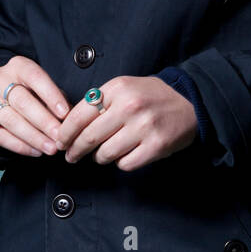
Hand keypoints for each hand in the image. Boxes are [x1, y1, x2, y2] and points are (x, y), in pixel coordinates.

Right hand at [0, 55, 69, 156]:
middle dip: (44, 121)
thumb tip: (71, 117)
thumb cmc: (25, 93)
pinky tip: (35, 152)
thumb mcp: (39, 88)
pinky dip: (19, 146)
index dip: (51, 95)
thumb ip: (53, 98)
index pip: (35, 77)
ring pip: (11, 120)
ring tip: (51, 149)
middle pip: (23, 101)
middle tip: (60, 137)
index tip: (65, 113)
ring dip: (34, 137)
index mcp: (17, 66)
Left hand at [57, 76, 196, 171]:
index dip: (66, 132)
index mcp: (118, 89)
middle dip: (75, 150)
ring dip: (99, 158)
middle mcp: (130, 106)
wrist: (190, 102)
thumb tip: (69, 126)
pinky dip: (120, 163)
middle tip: (71, 156)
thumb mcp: (125, 87)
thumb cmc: (151, 96)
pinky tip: (124, 155)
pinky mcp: (156, 146)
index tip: (60, 141)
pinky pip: (125, 164)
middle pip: (89, 137)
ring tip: (101, 154)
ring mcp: (144, 127)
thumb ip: (99, 102)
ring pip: (105, 154)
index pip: (79, 114)